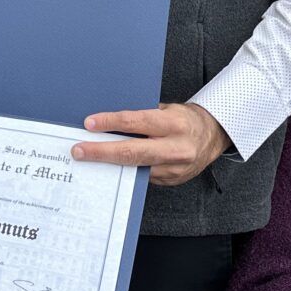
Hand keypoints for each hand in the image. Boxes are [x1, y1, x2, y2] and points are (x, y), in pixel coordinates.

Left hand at [71, 102, 231, 185]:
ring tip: (87, 160)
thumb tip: (109, 122)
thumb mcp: (166, 110)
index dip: (110, 123)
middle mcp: (175, 148)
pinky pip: (142, 177)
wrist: (212, 136)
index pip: (136, 122)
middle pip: (132, 151)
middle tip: (79, 150)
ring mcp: (175, 168)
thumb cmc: (183, 119)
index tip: (89, 124)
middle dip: (101, 151)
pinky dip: (124, 172)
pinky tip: (109, 168)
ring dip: (109, 165)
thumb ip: (142, 117)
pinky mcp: (172, 180)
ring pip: (135, 168)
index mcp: (173, 124)